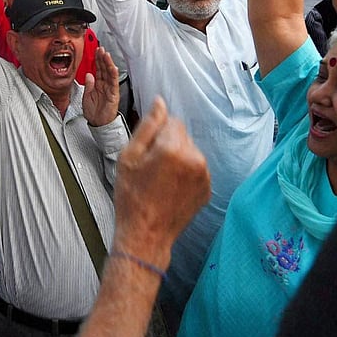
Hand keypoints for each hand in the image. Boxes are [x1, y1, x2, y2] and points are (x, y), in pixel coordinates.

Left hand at [82, 47, 119, 126]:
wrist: (98, 123)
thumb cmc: (94, 112)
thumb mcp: (86, 96)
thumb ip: (88, 85)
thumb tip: (89, 75)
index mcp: (98, 85)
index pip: (98, 69)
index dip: (97, 60)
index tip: (96, 51)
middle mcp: (104, 85)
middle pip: (104, 68)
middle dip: (102, 58)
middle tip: (101, 49)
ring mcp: (109, 89)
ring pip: (109, 73)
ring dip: (108, 63)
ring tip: (106, 54)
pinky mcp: (113, 94)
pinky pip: (114, 82)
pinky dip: (113, 74)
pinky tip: (112, 67)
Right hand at [111, 97, 209, 266]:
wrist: (146, 234)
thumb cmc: (133, 197)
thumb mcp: (129, 157)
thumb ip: (147, 125)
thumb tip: (159, 102)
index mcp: (174, 148)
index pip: (173, 121)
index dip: (157, 134)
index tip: (147, 152)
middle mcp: (195, 159)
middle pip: (183, 136)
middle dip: (169, 145)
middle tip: (151, 168)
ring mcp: (204, 176)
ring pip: (191, 152)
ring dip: (179, 160)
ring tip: (161, 181)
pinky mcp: (207, 189)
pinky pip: (197, 170)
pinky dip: (186, 175)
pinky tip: (170, 189)